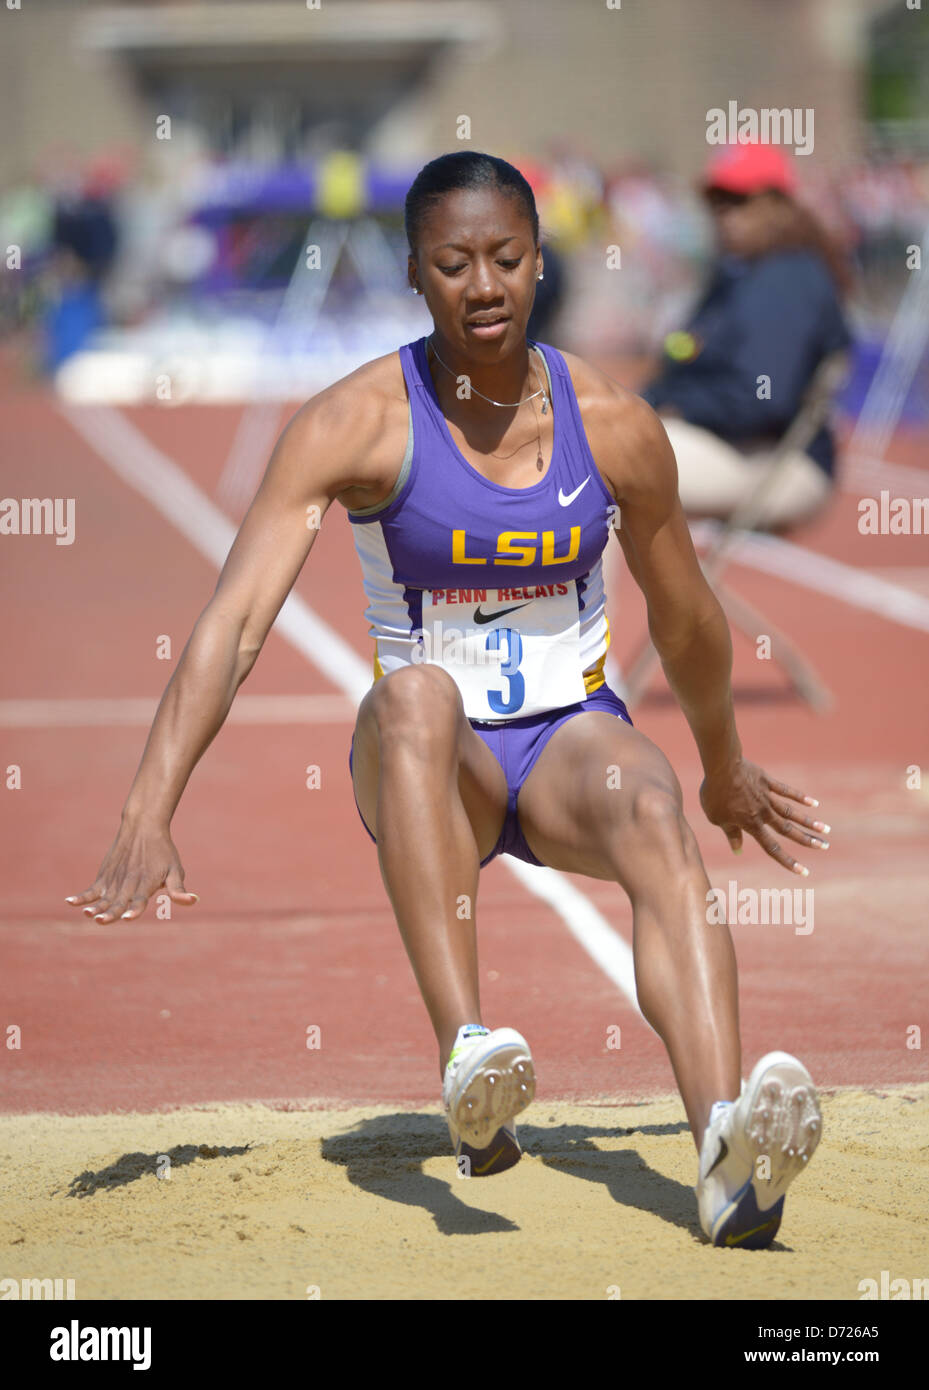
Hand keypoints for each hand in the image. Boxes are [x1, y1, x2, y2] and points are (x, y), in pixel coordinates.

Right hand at [65, 819, 198, 923]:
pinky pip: (91, 889)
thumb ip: (178, 888)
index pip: (139, 899)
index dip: (134, 909)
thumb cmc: (163, 852)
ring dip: (94, 906)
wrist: (143, 826)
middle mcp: (129, 883)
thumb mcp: (176, 869)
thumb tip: (194, 901)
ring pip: (103, 897)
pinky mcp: (105, 876)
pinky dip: (81, 896)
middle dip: (110, 912)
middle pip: (118, 901)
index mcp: (146, 883)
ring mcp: (115, 880)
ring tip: (87, 913)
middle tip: (100, 920)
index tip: (127, 917)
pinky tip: (69, 902)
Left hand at [699, 760, 829, 874]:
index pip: (772, 847)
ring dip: (809, 821)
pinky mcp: (767, 781)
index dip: (788, 861)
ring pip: (791, 812)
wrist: (721, 767)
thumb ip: (731, 834)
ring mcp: (767, 796)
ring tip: (826, 829)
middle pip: (788, 830)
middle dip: (807, 840)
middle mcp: (763, 812)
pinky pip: (786, 791)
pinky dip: (800, 797)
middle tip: (825, 846)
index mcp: (751, 824)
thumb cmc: (715, 794)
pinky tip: (813, 803)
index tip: (804, 872)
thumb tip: (737, 850)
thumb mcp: (717, 818)